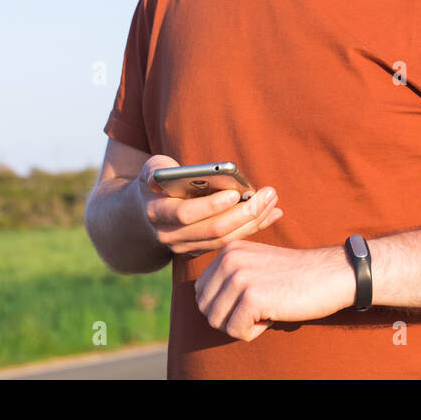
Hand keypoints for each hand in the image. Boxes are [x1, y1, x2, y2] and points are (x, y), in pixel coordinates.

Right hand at [136, 155, 282, 255]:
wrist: (148, 212)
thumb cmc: (157, 181)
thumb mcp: (151, 170)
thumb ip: (154, 170)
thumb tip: (157, 176)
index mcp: (157, 213)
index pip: (186, 214)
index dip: (211, 206)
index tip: (235, 193)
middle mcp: (171, 236)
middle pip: (213, 230)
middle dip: (243, 213)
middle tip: (268, 195)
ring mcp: (187, 247)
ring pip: (224, 239)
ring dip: (252, 221)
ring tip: (273, 201)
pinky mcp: (202, 249)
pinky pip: (231, 241)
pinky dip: (253, 228)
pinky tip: (272, 213)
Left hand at [195, 239, 355, 341]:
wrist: (330, 274)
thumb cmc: (295, 275)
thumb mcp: (255, 263)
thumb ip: (229, 274)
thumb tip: (201, 301)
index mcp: (228, 250)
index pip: (201, 292)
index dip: (225, 305)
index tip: (253, 298)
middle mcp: (229, 259)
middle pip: (205, 308)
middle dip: (230, 317)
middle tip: (260, 307)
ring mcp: (239, 277)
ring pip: (217, 322)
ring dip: (242, 325)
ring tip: (267, 310)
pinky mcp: (251, 297)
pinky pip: (236, 331)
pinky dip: (254, 332)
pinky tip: (273, 315)